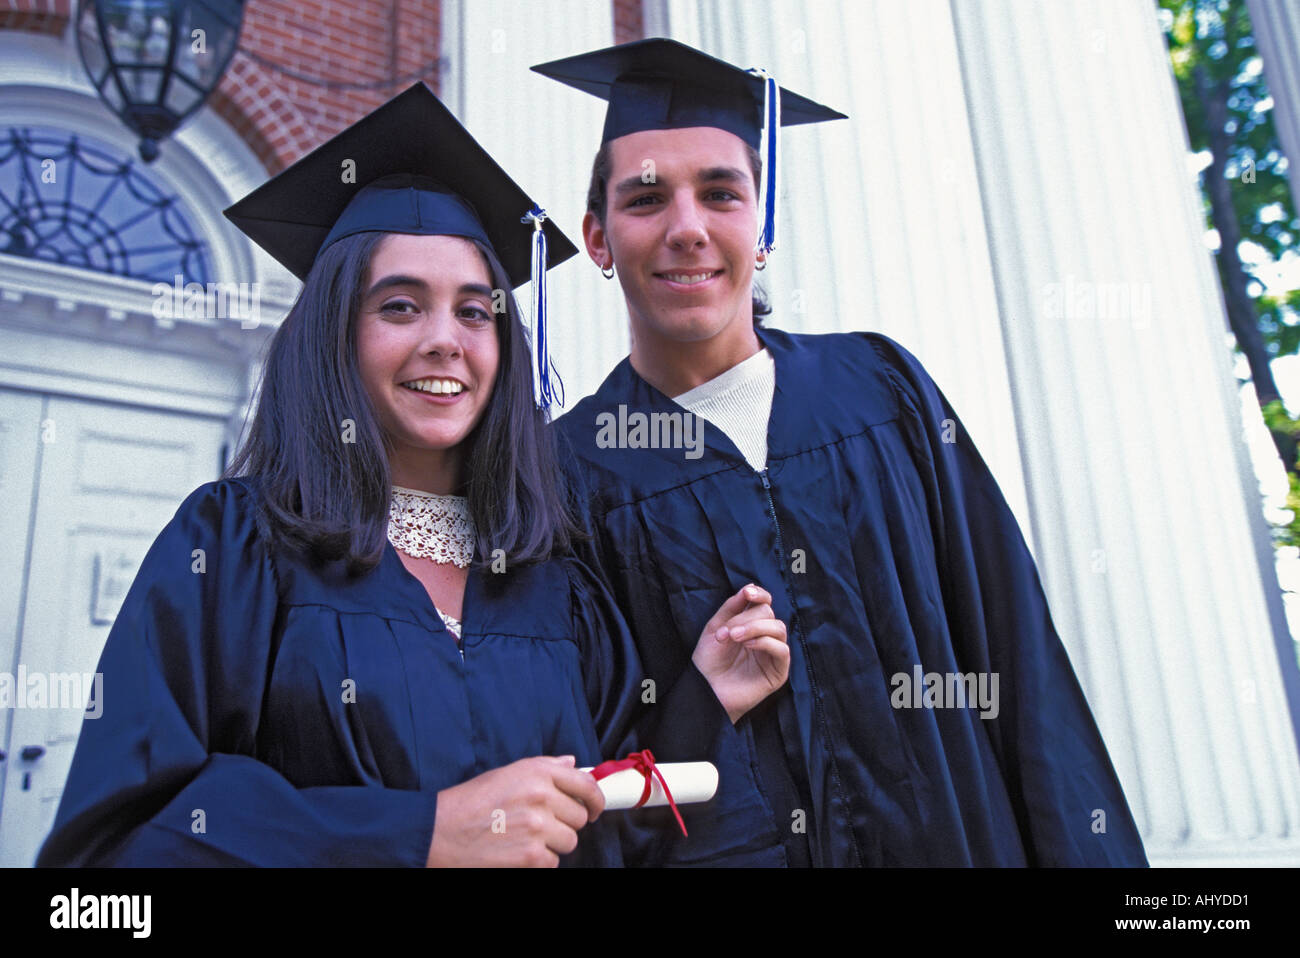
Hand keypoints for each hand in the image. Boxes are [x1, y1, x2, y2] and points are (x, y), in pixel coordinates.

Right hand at [426, 755, 605, 866]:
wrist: (439, 832)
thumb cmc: (471, 801)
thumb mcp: (507, 773)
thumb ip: (544, 767)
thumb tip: (573, 764)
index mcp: (538, 771)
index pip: (586, 784)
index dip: (596, 799)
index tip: (595, 809)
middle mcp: (542, 795)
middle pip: (580, 816)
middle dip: (565, 823)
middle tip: (541, 825)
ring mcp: (539, 826)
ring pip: (569, 841)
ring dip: (553, 844)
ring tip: (526, 839)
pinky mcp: (532, 855)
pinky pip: (554, 862)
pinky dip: (539, 862)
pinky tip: (517, 852)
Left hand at [691, 584, 790, 723]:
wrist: (703, 689)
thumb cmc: (708, 661)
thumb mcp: (716, 627)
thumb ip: (732, 607)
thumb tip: (749, 587)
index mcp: (751, 626)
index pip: (765, 603)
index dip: (760, 595)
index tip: (748, 594)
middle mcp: (765, 638)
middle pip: (768, 614)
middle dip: (746, 619)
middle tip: (727, 633)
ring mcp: (773, 655)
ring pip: (779, 628)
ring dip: (755, 628)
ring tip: (734, 637)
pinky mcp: (778, 672)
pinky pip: (782, 650)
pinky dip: (765, 642)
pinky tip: (748, 646)